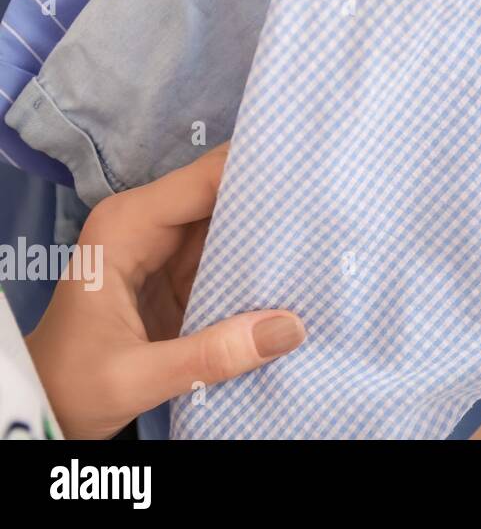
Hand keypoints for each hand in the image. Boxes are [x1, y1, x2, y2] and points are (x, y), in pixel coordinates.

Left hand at [25, 145, 305, 438]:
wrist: (45, 408)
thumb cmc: (73, 385)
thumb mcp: (136, 377)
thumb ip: (210, 355)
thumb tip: (291, 328)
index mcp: (127, 226)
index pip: (205, 179)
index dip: (259, 172)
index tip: (316, 178)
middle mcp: (147, 223)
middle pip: (223, 192)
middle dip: (275, 198)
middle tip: (335, 205)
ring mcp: (165, 248)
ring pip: (231, 222)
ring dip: (274, 230)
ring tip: (331, 232)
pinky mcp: (181, 275)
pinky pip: (230, 254)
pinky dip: (263, 261)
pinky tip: (303, 267)